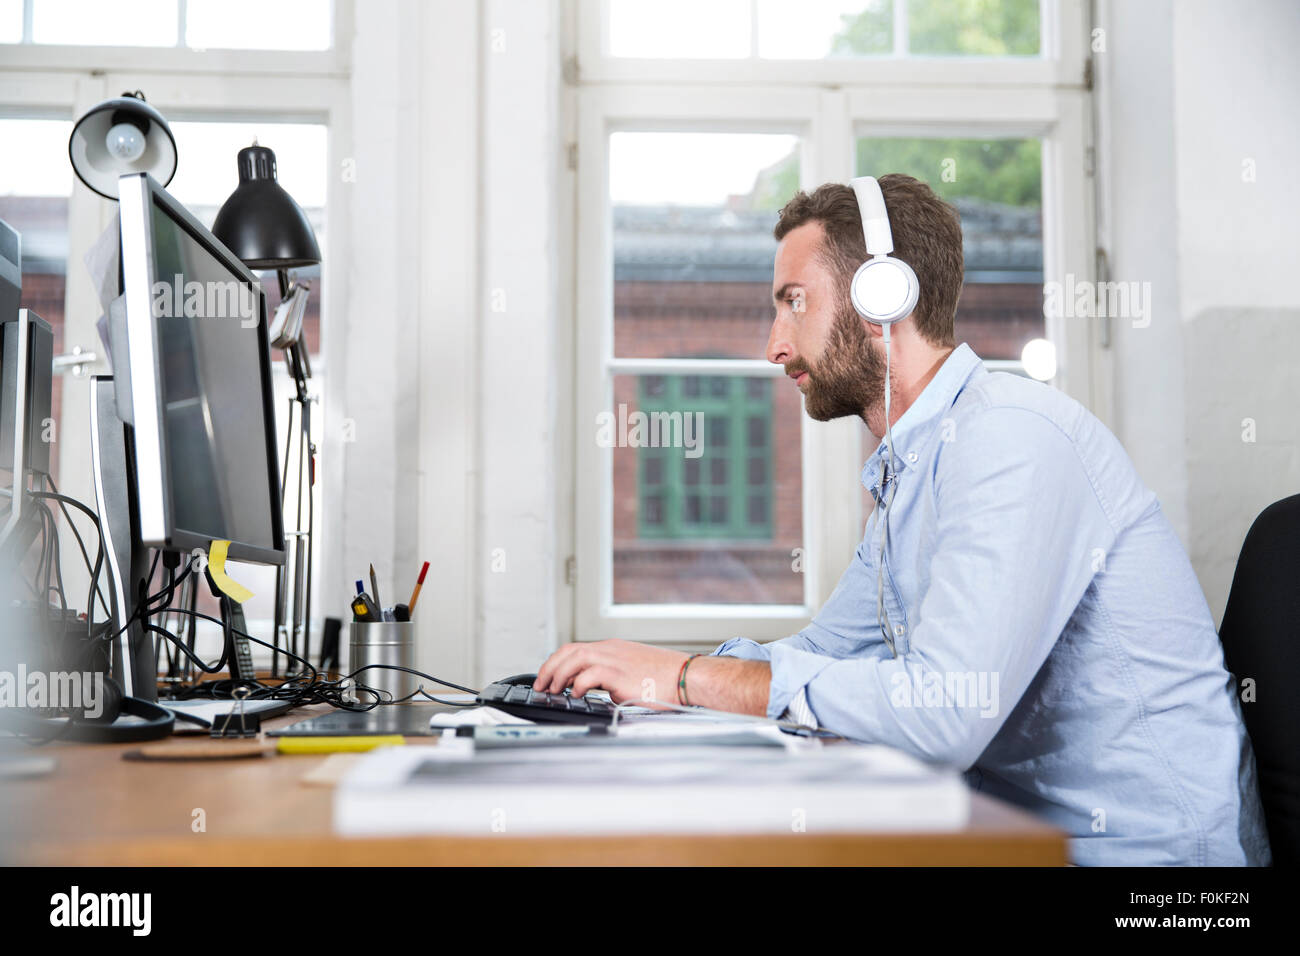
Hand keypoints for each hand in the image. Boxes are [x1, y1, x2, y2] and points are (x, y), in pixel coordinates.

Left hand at [533, 639, 688, 704]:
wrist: (688, 677)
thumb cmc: (668, 679)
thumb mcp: (635, 672)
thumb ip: (615, 677)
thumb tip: (601, 691)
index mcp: (614, 648)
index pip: (576, 648)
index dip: (557, 661)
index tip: (548, 675)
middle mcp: (611, 650)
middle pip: (569, 650)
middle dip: (550, 667)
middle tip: (541, 685)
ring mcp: (615, 660)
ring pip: (574, 658)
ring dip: (558, 675)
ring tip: (552, 690)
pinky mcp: (620, 674)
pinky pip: (589, 675)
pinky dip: (577, 684)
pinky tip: (576, 694)